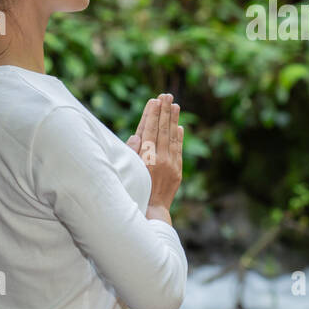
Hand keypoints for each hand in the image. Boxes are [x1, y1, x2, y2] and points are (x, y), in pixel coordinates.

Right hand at [126, 93, 182, 211]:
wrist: (150, 213)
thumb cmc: (133, 191)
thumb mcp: (128, 171)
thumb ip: (132, 152)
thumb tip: (137, 134)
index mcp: (147, 158)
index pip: (150, 130)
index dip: (152, 115)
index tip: (154, 100)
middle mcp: (161, 160)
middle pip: (163, 130)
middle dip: (164, 112)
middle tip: (167, 96)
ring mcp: (172, 166)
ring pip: (173, 138)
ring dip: (174, 121)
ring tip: (175, 105)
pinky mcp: (178, 172)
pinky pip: (179, 151)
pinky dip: (179, 138)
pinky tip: (179, 127)